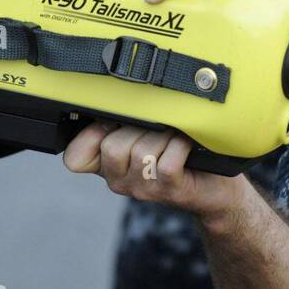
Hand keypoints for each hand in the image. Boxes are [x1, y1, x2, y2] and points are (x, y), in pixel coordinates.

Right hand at [63, 121, 245, 220]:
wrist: (214, 191)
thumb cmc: (177, 156)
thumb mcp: (142, 139)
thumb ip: (120, 126)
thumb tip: (110, 97)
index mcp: (107, 168)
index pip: (75, 159)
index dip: (89, 137)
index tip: (112, 124)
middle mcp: (120, 182)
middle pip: (112, 147)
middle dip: (137, 130)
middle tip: (156, 131)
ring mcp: (144, 189)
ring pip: (141, 151)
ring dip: (163, 137)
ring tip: (173, 138)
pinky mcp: (169, 190)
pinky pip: (167, 161)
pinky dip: (180, 146)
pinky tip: (185, 145)